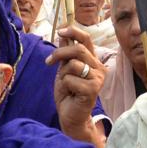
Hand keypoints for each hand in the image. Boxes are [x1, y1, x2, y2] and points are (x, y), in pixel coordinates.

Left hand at [48, 25, 104, 142]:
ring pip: (73, 65)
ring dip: (63, 74)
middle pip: (78, 49)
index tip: (60, 31)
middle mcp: (98, 67)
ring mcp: (97, 78)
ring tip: (65, 84)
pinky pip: (71, 79)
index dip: (74, 31)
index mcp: (92, 60)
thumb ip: (65, 54)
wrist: (71, 116)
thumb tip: (63, 35)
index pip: (86, 39)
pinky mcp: (93, 89)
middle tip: (49, 62)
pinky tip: (70, 93)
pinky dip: (65, 85)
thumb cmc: (68, 93)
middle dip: (59, 53)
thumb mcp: (64, 70)